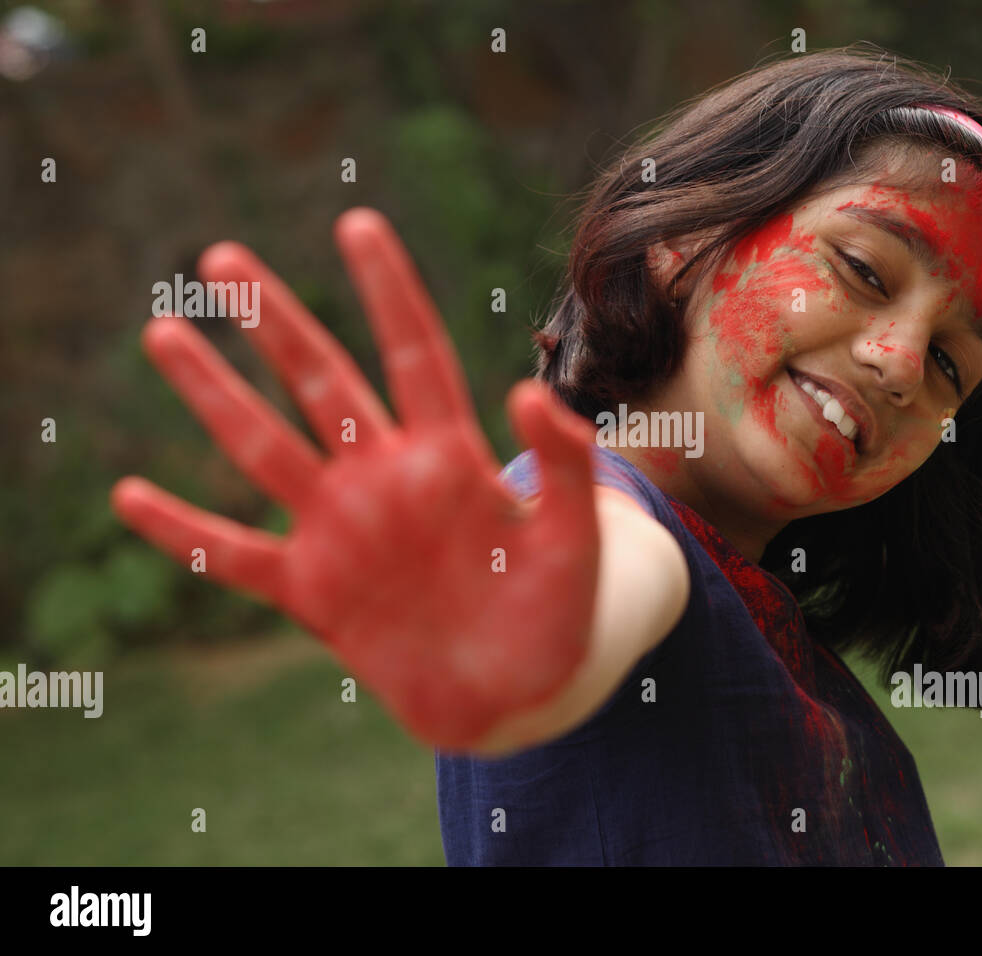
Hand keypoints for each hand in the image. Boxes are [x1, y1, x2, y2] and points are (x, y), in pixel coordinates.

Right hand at [111, 208, 599, 750]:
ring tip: (163, 332)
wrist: (518, 695)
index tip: (358, 223)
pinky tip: (130, 496)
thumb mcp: (572, 540)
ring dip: (215, 395)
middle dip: (275, 322)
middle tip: (222, 257)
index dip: (389, 292)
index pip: (414, 355)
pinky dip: (184, 536)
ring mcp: (342, 532)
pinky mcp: (314, 593)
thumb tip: (528, 392)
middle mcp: (384, 479)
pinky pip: (235, 558)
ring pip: (265, 451)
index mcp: (450, 457)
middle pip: (321, 384)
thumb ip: (561, 470)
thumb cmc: (557, 614)